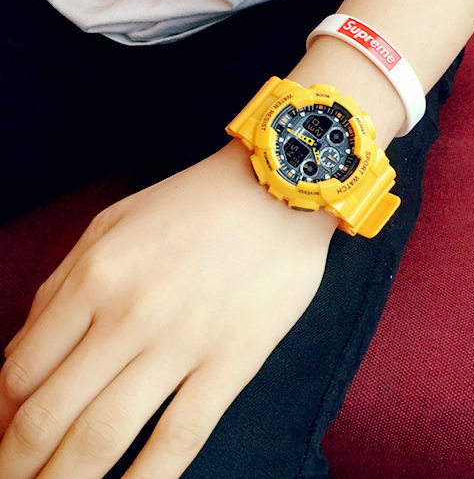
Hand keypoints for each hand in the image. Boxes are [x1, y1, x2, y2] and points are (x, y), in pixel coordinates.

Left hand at [0, 140, 335, 477]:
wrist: (278, 188)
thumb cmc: (193, 203)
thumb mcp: (111, 224)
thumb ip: (61, 287)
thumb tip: (20, 358)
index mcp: (94, 276)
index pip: (19, 374)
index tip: (3, 443)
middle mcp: (128, 314)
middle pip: (48, 418)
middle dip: (17, 467)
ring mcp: (182, 341)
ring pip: (102, 437)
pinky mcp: (232, 361)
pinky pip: (179, 438)